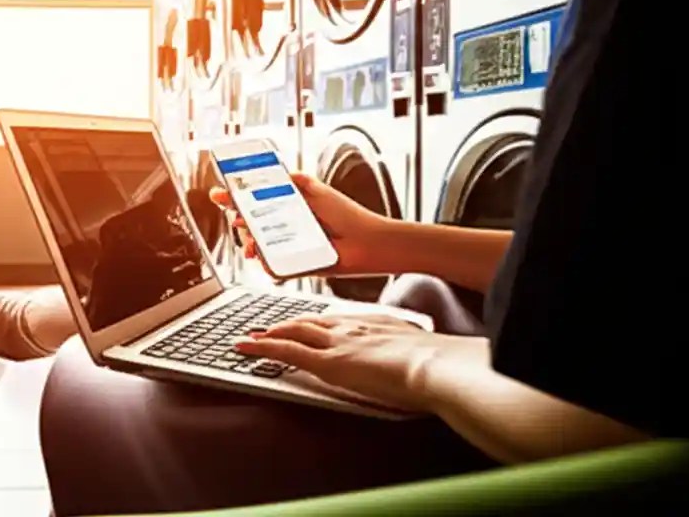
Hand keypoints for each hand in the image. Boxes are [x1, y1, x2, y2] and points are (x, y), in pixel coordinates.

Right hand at [209, 173, 395, 279]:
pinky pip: (270, 264)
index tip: (220, 194)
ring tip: (250, 240)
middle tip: (237, 216)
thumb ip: (296, 181)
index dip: (235, 198)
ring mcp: (287, 246)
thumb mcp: (317, 190)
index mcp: (288, 207)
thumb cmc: (347, 216)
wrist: (366, 244)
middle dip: (238, 219)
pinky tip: (261, 255)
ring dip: (247, 241)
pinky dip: (262, 260)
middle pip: (250, 223)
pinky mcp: (292, 264)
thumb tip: (276, 171)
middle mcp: (285, 226)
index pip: (255, 201)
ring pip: (256, 244)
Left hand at [235, 314, 480, 411]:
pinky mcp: (328, 361)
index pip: (341, 320)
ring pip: (294, 332)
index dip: (321, 322)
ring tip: (253, 337)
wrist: (439, 366)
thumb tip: (433, 369)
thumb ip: (421, 358)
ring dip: (270, 334)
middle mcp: (355, 327)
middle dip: (289, 325)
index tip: (311, 324)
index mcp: (379, 323)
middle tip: (271, 327)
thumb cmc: (442, 366)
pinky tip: (245, 347)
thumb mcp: (430, 355)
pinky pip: (286, 351)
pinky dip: (261, 348)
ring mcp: (339, 342)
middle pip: (313, 322)